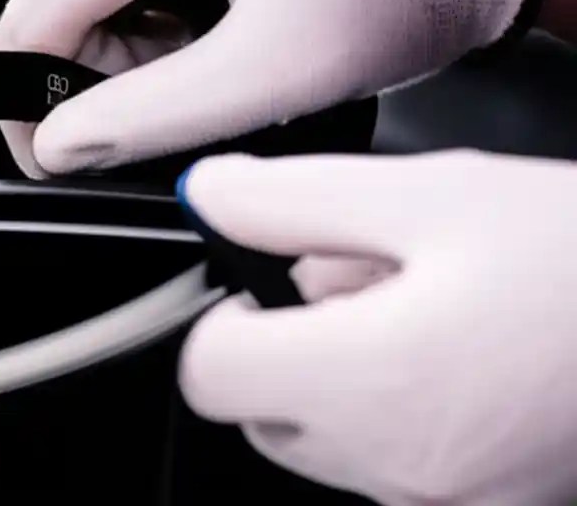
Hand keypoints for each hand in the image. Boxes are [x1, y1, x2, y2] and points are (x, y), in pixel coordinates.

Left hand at [177, 149, 576, 505]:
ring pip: (325, 438)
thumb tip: (208, 198)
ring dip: (345, 373)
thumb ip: (292, 201)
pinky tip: (461, 356)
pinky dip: (397, 412)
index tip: (267, 275)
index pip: (210, 374)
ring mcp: (442, 503)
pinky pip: (391, 464)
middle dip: (290, 341)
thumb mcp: (431, 194)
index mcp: (372, 384)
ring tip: (432, 310)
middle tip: (373, 278)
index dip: (227, 314)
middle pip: (263, 410)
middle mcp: (398, 467)